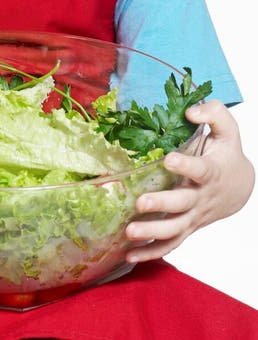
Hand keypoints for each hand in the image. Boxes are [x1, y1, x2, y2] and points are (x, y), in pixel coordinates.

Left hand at [125, 100, 254, 261]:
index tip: (170, 159)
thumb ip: (213, 113)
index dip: (186, 166)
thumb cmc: (226, 152)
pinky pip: (170, 244)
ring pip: (174, 229)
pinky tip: (129, 256)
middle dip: (161, 204)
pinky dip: (151, 253)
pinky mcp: (186, 227)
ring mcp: (193, 216)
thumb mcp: (226, 128)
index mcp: (210, 172)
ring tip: (130, 232)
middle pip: (182, 205)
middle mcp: (201, 197)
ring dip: (152, 234)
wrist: (238, 185)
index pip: (200, 170)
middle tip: (140, 203)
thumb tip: (191, 112)